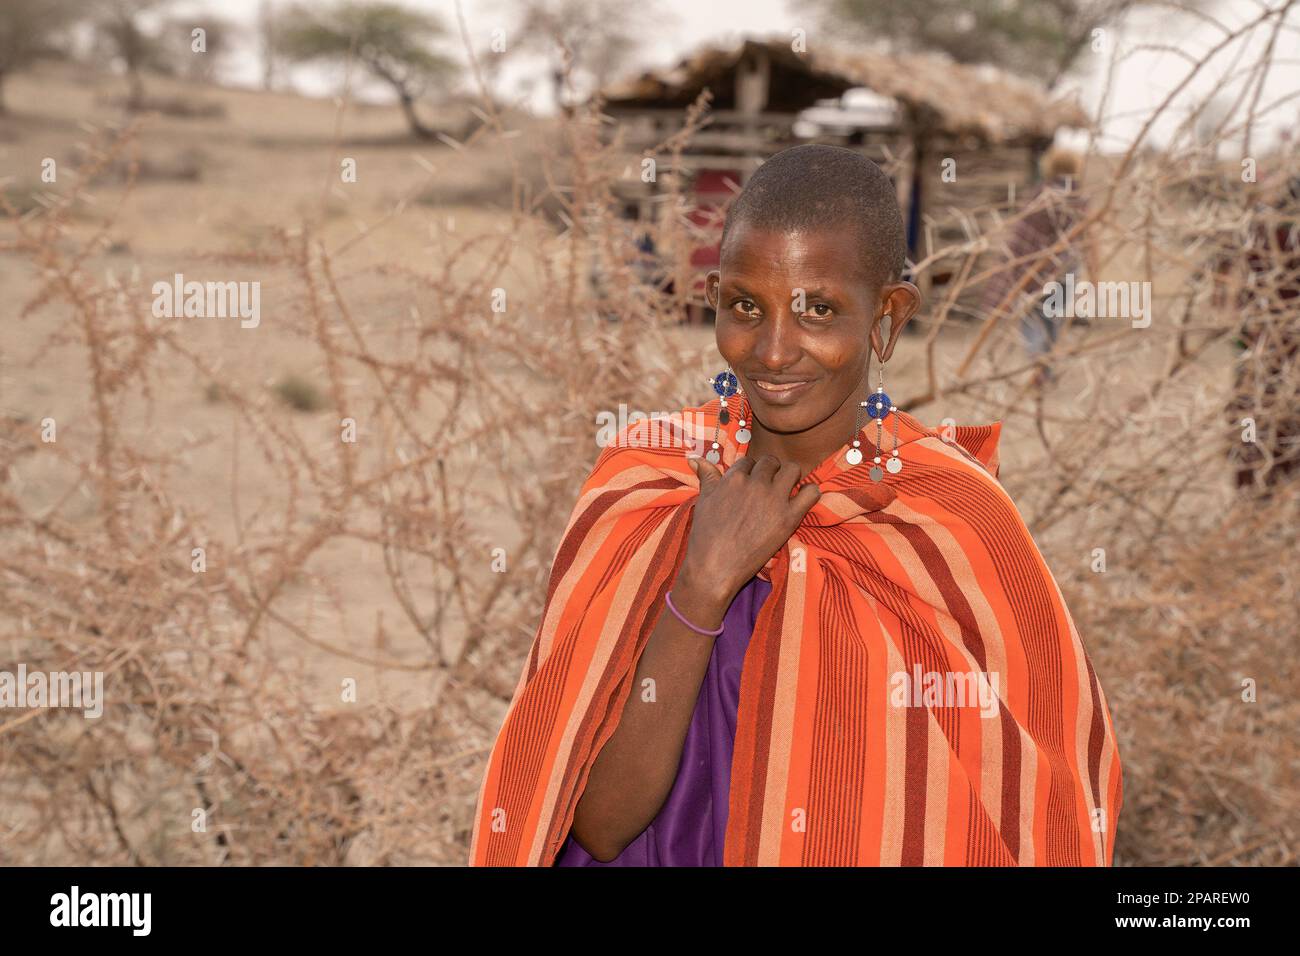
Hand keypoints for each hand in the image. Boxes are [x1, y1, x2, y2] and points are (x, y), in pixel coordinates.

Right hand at [680, 454, 820, 604]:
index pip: (749, 461)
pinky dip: (810, 493)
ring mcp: (774, 499)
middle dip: (770, 472)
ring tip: (785, 491)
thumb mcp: (703, 501)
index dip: (751, 472)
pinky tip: (801, 500)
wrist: (715, 568)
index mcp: (734, 478)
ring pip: (793, 470)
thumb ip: (706, 476)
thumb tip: (694, 458)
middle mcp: (756, 483)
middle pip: (771, 462)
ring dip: (791, 477)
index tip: (750, 485)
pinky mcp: (789, 518)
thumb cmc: (706, 536)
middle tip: (768, 488)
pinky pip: (811, 493)